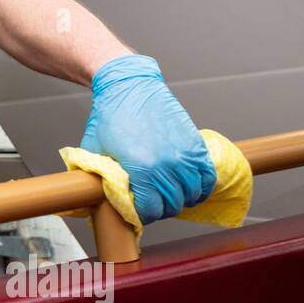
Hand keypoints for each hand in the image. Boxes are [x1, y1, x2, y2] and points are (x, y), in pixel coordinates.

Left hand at [79, 54, 215, 224]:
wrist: (129, 86)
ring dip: (183, 199)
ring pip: (193, 193)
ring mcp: (184, 154)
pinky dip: (202, 187)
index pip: (151, 210)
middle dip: (162, 208)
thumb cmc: (109, 117)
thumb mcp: (95, 151)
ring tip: (171, 195)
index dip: (144, 215)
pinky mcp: (195, 144)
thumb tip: (101, 199)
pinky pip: (208, 176)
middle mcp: (166, 165)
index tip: (140, 212)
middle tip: (154, 204)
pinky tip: (192, 188)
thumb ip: (101, 178)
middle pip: (173, 204)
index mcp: (141, 170)